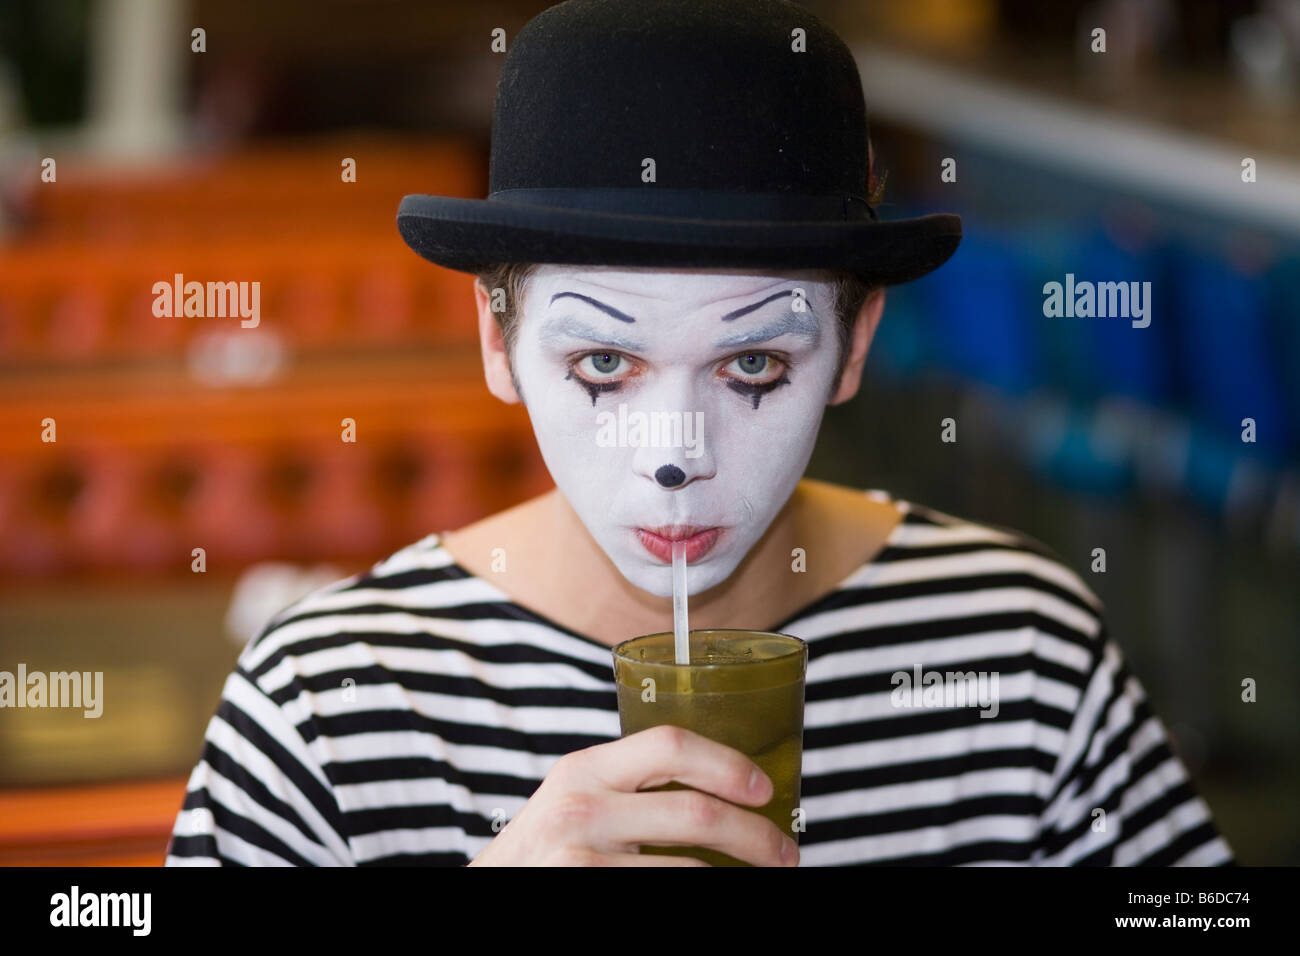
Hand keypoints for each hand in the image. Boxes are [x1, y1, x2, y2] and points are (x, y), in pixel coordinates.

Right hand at [467, 724, 799, 865]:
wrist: (489, 893)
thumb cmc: (544, 854)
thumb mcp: (574, 803)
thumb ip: (628, 787)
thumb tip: (722, 792)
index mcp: (585, 770)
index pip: (670, 744)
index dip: (728, 763)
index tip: (765, 789)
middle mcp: (582, 809)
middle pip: (697, 811)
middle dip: (757, 836)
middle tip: (786, 853)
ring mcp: (583, 861)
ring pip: (694, 872)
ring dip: (738, 878)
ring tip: (759, 880)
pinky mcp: (587, 897)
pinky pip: (671, 897)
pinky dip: (706, 896)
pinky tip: (718, 891)